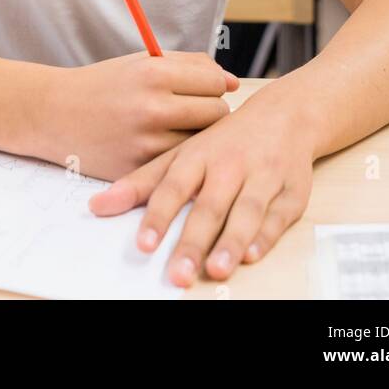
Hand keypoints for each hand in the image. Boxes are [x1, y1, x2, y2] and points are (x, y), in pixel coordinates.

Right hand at [45, 51, 238, 182]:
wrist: (54, 114)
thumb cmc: (104, 85)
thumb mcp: (142, 62)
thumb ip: (189, 66)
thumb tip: (231, 82)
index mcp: (155, 73)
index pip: (215, 81)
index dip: (215, 85)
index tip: (205, 89)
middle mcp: (153, 106)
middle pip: (217, 113)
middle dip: (212, 111)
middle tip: (194, 111)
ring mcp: (146, 141)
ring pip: (202, 142)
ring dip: (198, 136)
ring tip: (177, 128)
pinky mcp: (139, 168)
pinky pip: (179, 163)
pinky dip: (178, 156)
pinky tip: (162, 145)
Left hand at [88, 91, 313, 286]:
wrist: (283, 115)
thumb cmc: (223, 141)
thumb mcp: (181, 154)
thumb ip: (141, 182)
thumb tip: (96, 207)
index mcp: (199, 154)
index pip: (174, 185)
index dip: (158, 215)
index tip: (144, 244)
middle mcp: (230, 165)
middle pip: (210, 205)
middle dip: (193, 240)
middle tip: (176, 274)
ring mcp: (262, 176)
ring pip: (247, 211)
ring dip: (231, 242)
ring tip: (216, 270)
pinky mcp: (291, 192)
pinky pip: (279, 216)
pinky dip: (266, 236)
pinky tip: (252, 255)